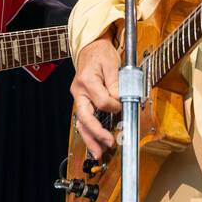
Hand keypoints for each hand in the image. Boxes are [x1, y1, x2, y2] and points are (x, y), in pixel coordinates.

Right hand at [70, 37, 121, 159]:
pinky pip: (84, 119)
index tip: (123, 105)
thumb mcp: (112, 65)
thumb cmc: (101, 54)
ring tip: (98, 153)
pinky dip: (89, 133)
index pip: (102, 102)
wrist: (91, 48)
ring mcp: (78, 98)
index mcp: (86, 81)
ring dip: (89, 139)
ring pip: (81, 123)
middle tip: (107, 144)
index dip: (115, 106)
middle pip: (85, 118)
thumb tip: (120, 102)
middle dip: (96, 134)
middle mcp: (78, 91)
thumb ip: (116, 84)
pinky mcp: (81, 102)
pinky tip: (95, 143)